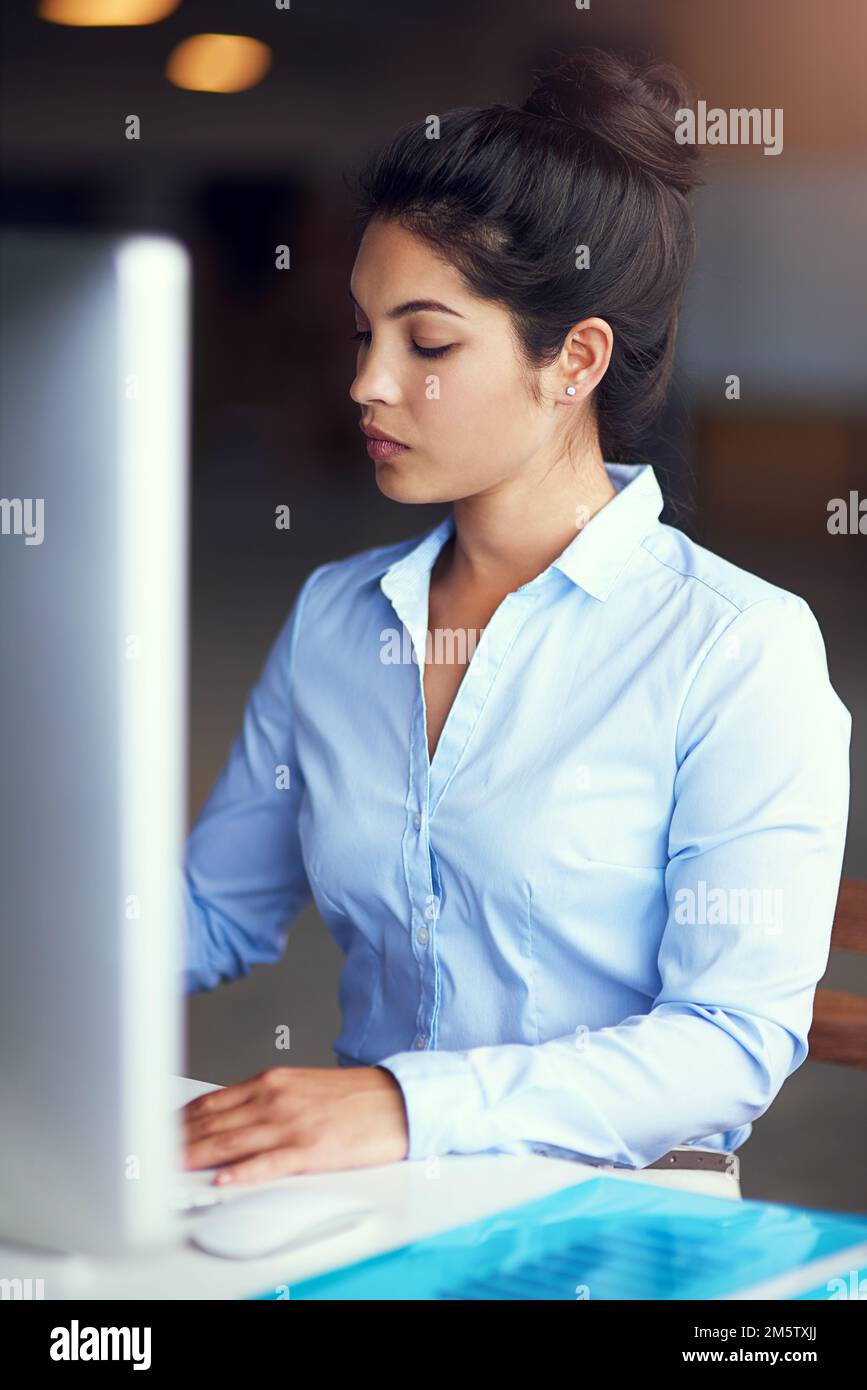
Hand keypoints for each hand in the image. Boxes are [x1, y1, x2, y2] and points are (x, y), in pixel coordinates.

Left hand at [180, 1065, 408, 1185]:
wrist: (397, 1101)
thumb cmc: (354, 1098)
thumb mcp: (301, 1087)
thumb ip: (264, 1100)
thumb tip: (228, 1117)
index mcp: (272, 1082)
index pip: (212, 1102)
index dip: (180, 1121)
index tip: (159, 1133)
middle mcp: (275, 1098)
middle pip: (213, 1124)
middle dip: (177, 1141)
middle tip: (150, 1155)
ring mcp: (291, 1124)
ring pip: (230, 1143)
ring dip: (195, 1157)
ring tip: (169, 1168)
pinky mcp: (310, 1150)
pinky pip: (268, 1164)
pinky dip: (241, 1173)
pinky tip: (222, 1180)